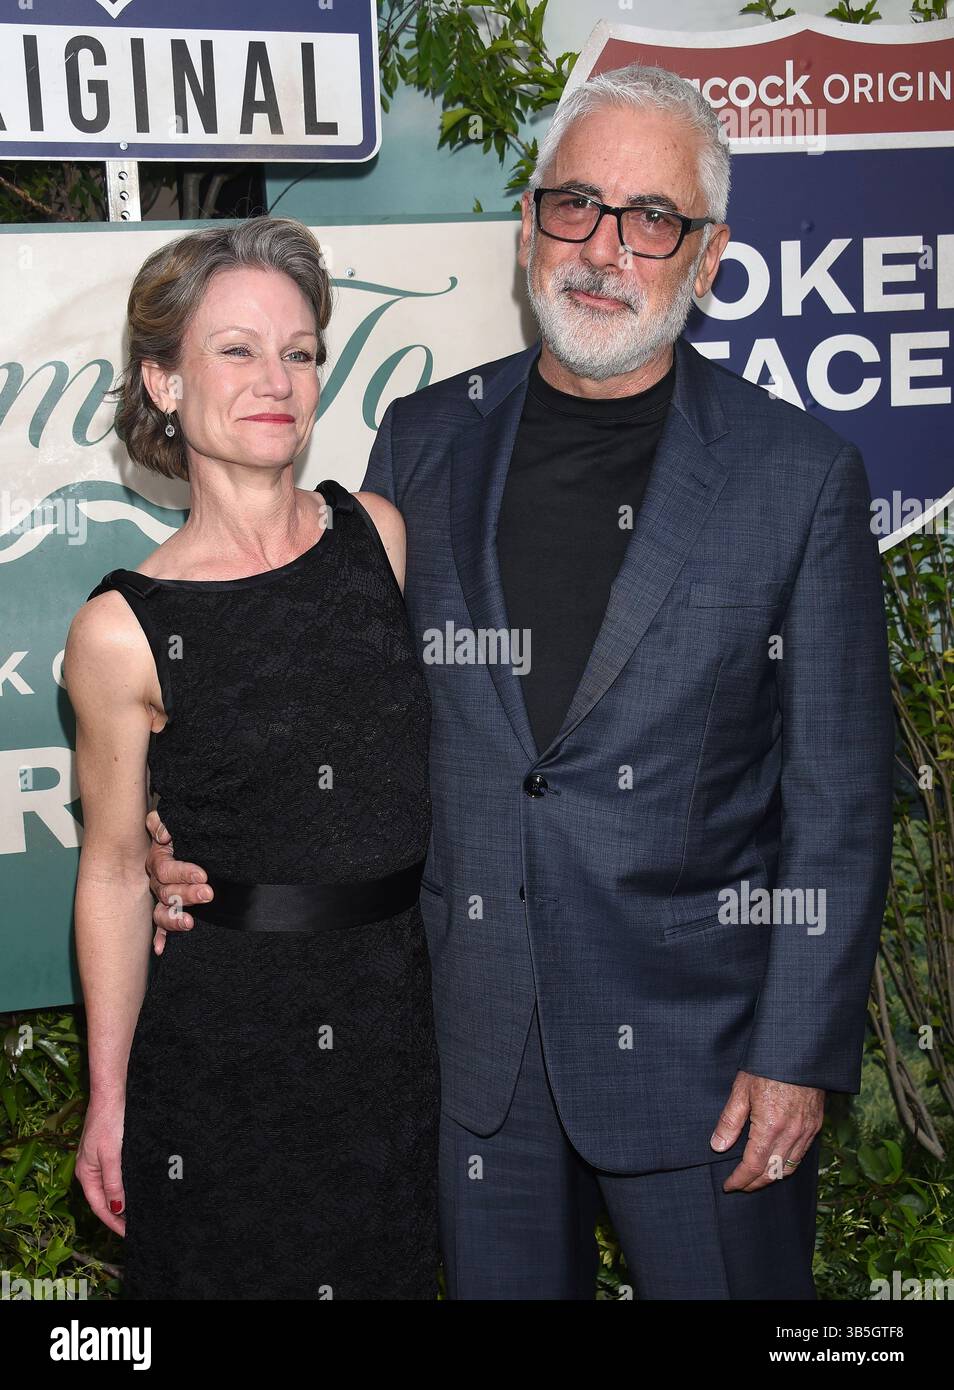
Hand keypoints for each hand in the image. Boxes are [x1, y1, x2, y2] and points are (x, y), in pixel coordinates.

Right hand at [75, 1099, 126, 1236]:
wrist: (113, 1091)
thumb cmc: (110, 1121)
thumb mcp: (112, 1155)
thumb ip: (114, 1183)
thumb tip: (117, 1209)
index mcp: (86, 1172)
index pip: (99, 1206)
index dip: (114, 1222)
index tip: (129, 1234)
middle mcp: (90, 1168)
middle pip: (104, 1198)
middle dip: (118, 1215)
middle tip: (137, 1227)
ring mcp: (100, 1158)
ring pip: (112, 1186)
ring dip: (124, 1200)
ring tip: (140, 1212)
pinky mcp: (110, 1148)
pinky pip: (117, 1173)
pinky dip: (126, 1185)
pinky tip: (138, 1187)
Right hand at [144, 809, 212, 954]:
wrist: (185, 844)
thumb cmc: (182, 834)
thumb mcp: (173, 823)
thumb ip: (162, 823)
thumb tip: (163, 834)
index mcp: (159, 860)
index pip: (166, 869)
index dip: (183, 873)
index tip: (203, 875)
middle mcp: (158, 881)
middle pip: (166, 892)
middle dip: (187, 894)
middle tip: (208, 893)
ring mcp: (162, 898)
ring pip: (162, 912)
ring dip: (175, 919)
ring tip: (190, 923)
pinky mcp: (168, 910)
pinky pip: (160, 927)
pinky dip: (161, 938)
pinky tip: (161, 949)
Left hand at [710, 1070, 823, 1191]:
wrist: (798, 1051)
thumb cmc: (766, 1066)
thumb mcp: (741, 1090)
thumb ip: (729, 1121)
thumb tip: (718, 1146)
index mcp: (770, 1126)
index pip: (753, 1166)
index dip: (740, 1180)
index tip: (728, 1185)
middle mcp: (792, 1133)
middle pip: (772, 1173)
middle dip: (754, 1183)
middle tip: (739, 1185)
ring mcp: (806, 1131)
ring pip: (788, 1168)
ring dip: (770, 1177)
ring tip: (755, 1177)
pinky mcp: (815, 1125)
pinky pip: (801, 1155)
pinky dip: (786, 1165)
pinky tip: (775, 1161)